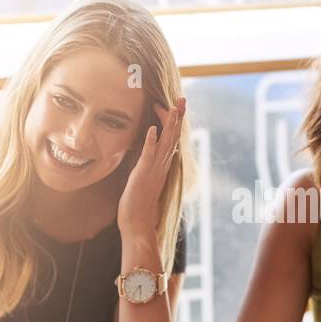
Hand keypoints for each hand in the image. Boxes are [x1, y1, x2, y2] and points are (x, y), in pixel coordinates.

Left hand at [117, 97, 185, 241]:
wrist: (138, 223)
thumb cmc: (140, 204)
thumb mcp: (149, 179)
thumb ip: (158, 165)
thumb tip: (170, 152)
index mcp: (163, 165)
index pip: (171, 139)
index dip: (172, 122)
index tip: (172, 106)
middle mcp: (162, 165)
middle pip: (173, 136)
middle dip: (177, 117)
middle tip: (182, 98)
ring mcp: (154, 169)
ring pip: (165, 143)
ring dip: (169, 124)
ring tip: (173, 107)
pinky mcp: (143, 174)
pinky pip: (149, 155)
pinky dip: (151, 142)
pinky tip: (153, 129)